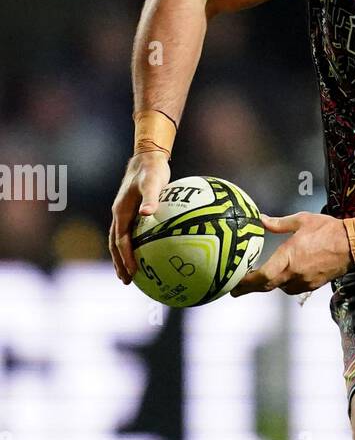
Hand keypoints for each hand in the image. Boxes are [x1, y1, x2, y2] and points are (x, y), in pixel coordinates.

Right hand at [109, 151, 170, 282]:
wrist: (147, 158)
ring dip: (122, 258)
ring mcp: (124, 214)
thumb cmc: (151, 170)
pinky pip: (130, 234)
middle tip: (127, 281)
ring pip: (119, 241)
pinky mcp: (132, 213)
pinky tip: (146, 254)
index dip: (125, 257)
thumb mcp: (153, 182)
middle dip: (120, 263)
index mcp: (121, 212)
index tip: (132, 271)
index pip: (120, 240)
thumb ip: (151, 197)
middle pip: (115, 245)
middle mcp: (119, 215)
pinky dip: (133, 247)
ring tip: (129, 274)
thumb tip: (146, 213)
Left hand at [231, 211, 350, 296]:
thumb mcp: (301, 221)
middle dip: (250, 288)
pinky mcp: (313, 284)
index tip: (235, 283)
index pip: (263, 275)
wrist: (353, 245)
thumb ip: (279, 223)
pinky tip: (284, 276)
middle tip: (236, 289)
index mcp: (289, 256)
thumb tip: (262, 219)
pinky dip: (285, 283)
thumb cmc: (328, 230)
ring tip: (260, 279)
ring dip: (270, 284)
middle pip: (267, 286)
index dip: (247, 282)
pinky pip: (293, 288)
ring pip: (280, 287)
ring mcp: (304, 281)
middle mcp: (295, 272)